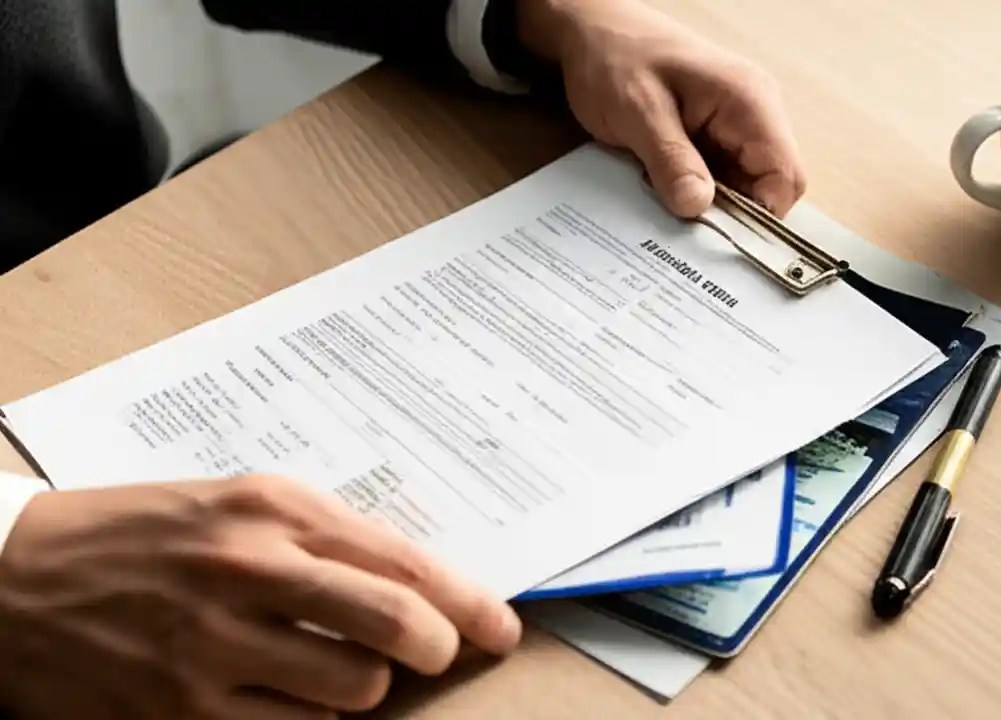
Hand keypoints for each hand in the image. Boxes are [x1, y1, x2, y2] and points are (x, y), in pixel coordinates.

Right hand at [0, 475, 519, 719]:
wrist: (12, 574)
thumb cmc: (140, 534)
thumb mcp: (236, 505)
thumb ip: (326, 538)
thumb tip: (416, 585)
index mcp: (273, 510)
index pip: (403, 561)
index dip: (468, 603)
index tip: (499, 628)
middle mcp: (249, 570)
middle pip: (396, 624)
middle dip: (437, 647)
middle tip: (436, 654)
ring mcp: (214, 646)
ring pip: (354, 691)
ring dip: (362, 690)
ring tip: (332, 671)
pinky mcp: (181, 712)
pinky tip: (283, 700)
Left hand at [520, 0, 806, 217]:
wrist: (596, 32)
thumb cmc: (617, 57)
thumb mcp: (638, 112)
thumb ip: (670, 159)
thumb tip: (698, 207)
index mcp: (749, 102)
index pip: (786, 176)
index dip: (759, 214)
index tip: (716, 234)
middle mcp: (754, 114)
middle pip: (769, 187)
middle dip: (730, 213)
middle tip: (683, 221)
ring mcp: (737, 126)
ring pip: (744, 187)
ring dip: (710, 204)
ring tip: (667, 199)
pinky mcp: (716, 137)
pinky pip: (721, 178)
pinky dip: (697, 192)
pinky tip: (666, 190)